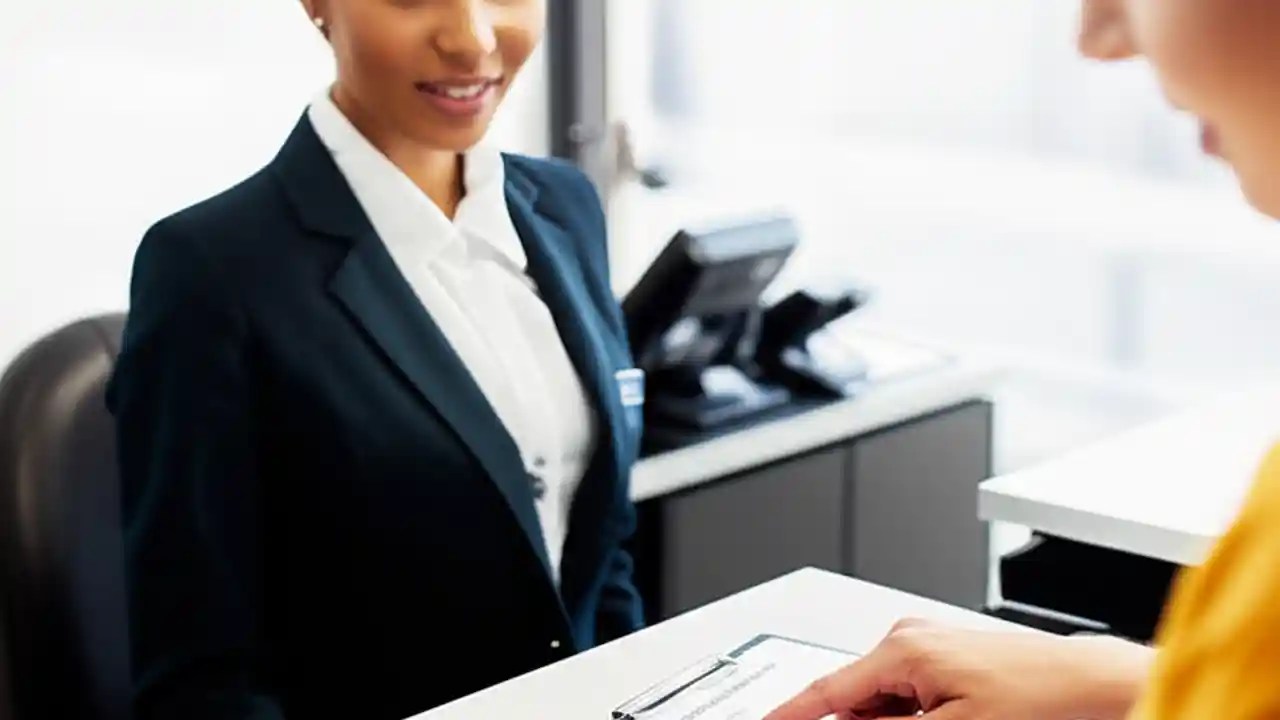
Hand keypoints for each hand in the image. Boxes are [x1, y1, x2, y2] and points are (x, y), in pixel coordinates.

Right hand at [764, 619, 1152, 719]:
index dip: (790, 713)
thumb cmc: (1042, 699)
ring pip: (881, 701)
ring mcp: (929, 646)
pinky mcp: (947, 661)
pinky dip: (905, 718)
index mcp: (903, 648)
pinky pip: (906, 697)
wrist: (1098, 685)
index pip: (827, 691)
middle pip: (853, 699)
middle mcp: (910, 638)